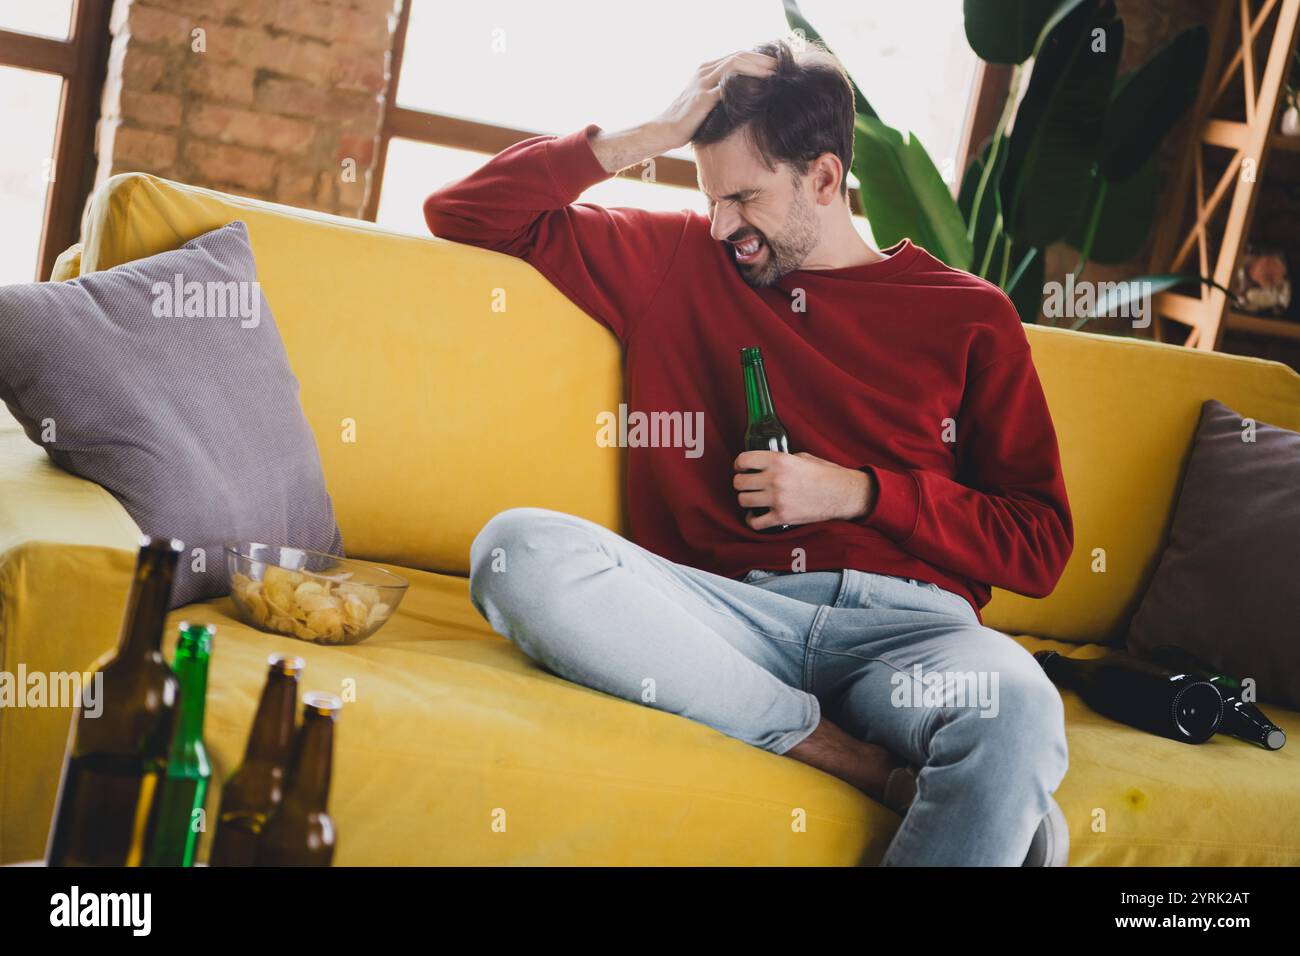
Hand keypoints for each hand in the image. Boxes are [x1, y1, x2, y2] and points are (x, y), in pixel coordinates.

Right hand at [653, 51, 777, 150]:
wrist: (663, 131)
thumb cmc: (686, 122)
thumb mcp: (706, 103)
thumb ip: (722, 95)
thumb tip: (747, 98)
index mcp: (706, 70)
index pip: (737, 57)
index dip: (758, 59)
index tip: (777, 66)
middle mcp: (705, 71)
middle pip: (739, 57)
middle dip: (763, 60)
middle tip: (783, 65)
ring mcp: (703, 83)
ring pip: (735, 65)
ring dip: (758, 68)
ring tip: (776, 74)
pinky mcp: (702, 98)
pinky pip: (727, 87)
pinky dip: (745, 85)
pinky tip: (759, 90)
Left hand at [733, 452, 877, 530]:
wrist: (843, 493)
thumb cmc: (825, 474)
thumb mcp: (802, 457)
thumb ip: (781, 460)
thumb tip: (764, 464)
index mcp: (779, 460)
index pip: (743, 460)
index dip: (739, 465)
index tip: (741, 469)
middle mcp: (775, 479)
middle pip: (739, 483)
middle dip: (741, 484)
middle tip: (748, 485)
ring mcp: (777, 499)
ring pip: (743, 501)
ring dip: (746, 500)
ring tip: (753, 499)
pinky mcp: (782, 517)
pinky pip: (755, 523)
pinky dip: (752, 520)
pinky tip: (756, 516)